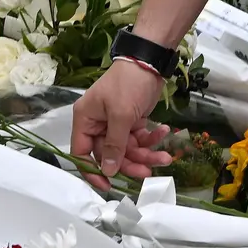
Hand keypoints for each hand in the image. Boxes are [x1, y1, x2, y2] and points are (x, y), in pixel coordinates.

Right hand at [69, 60, 176, 186]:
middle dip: (131, 162)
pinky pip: (139, 138)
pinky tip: (165, 132)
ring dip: (146, 154)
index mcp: (85, 120)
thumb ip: (115, 145)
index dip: (93, 171)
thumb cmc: (128, 84)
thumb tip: (108, 171)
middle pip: (110, 155)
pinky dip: (151, 138)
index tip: (109, 186)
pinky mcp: (131, 120)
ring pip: (128, 149)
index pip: (81, 152)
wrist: (149, 61)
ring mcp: (115, 122)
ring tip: (166, 157)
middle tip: (149, 171)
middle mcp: (97, 123)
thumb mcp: (121, 115)